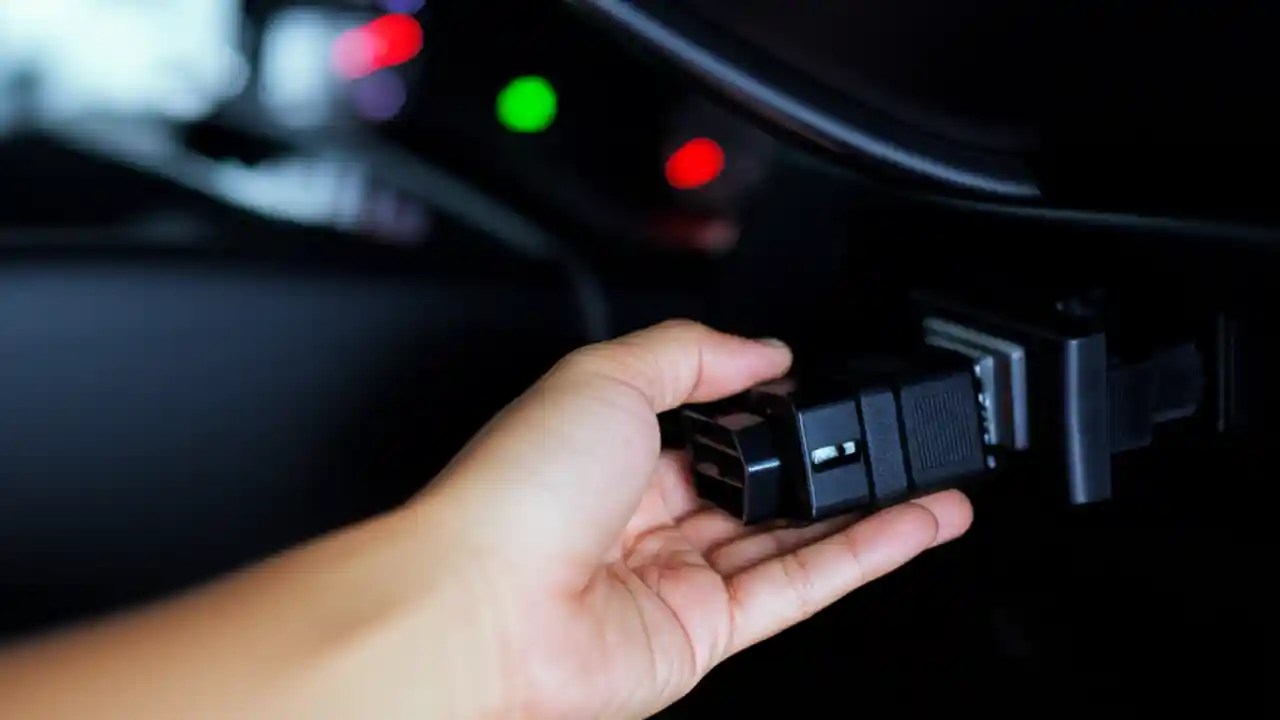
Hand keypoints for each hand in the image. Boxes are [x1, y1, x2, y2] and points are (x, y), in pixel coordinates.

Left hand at [414, 320, 973, 717]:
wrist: (481, 605)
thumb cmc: (512, 495)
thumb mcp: (605, 376)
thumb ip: (692, 356)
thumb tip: (761, 350)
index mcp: (609, 455)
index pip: (706, 429)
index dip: (766, 411)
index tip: (820, 389)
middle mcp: (642, 522)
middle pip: (755, 492)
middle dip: (824, 467)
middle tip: (889, 441)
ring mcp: (674, 583)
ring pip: (790, 542)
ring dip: (867, 512)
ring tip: (931, 480)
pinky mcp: (704, 636)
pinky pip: (798, 589)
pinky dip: (865, 557)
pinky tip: (913, 526)